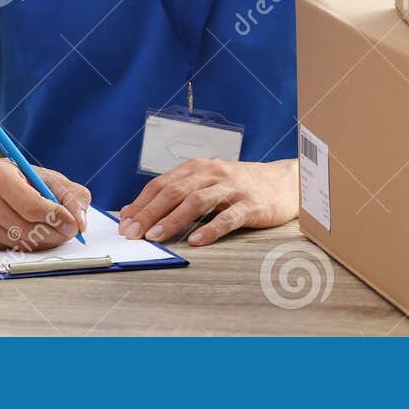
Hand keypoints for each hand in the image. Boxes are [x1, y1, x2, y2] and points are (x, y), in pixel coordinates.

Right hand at [0, 152, 90, 250]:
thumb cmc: (1, 175)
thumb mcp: (33, 172)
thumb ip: (65, 191)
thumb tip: (81, 221)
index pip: (32, 206)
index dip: (57, 217)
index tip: (74, 225)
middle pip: (27, 230)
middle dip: (55, 234)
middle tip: (69, 231)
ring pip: (19, 244)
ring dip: (41, 241)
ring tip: (50, 230)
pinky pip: (6, 250)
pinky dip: (22, 244)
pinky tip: (22, 230)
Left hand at [118, 158, 297, 245]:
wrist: (284, 183)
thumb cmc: (240, 187)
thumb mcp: (208, 184)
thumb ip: (179, 195)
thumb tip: (139, 213)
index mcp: (198, 168)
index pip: (162, 184)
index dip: (141, 202)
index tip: (124, 222)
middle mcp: (212, 174)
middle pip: (175, 191)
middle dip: (150, 212)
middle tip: (133, 232)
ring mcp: (232, 189)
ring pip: (197, 202)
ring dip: (174, 220)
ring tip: (156, 236)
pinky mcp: (251, 205)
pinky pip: (228, 217)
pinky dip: (210, 229)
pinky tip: (196, 241)